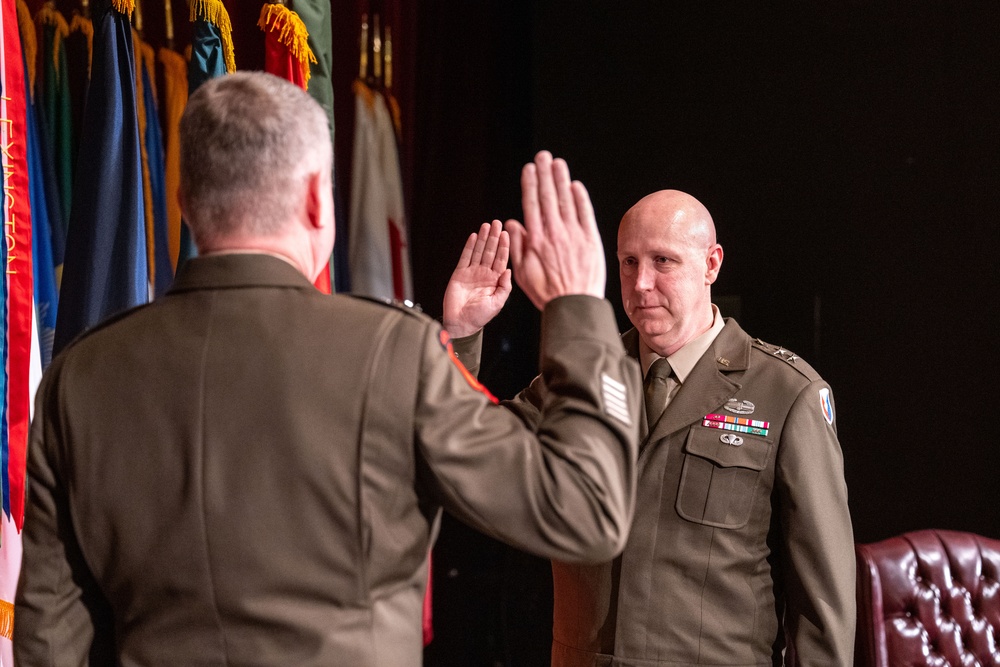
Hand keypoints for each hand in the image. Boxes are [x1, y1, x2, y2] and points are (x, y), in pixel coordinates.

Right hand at [443, 220, 512, 336]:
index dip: (504, 246)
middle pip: (490, 251)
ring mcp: (472, 273)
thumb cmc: (480, 316)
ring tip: (487, 225)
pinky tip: (474, 236)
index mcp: (495, 280)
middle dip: (494, 237)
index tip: (507, 234)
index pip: (501, 259)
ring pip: (479, 251)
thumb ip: (504, 287)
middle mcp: (484, 274)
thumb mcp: (497, 303)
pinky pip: (465, 257)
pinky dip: (469, 247)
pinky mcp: (459, 274)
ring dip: (483, 238)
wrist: (461, 323)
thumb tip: (508, 270)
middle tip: (497, 222)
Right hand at [506, 151, 605, 309]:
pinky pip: (585, 213)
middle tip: (543, 156)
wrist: (574, 306)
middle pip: (548, 196)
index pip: (531, 204)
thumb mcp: (523, 273)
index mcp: (536, 240)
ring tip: (557, 163)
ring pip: (566, 200)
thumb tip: (511, 223)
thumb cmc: (547, 293)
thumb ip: (517, 246)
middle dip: (544, 174)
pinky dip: (580, 198)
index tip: (528, 168)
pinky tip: (575, 185)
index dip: (530, 184)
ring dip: (561, 179)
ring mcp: (574, 234)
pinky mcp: (591, 239)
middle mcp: (554, 233)